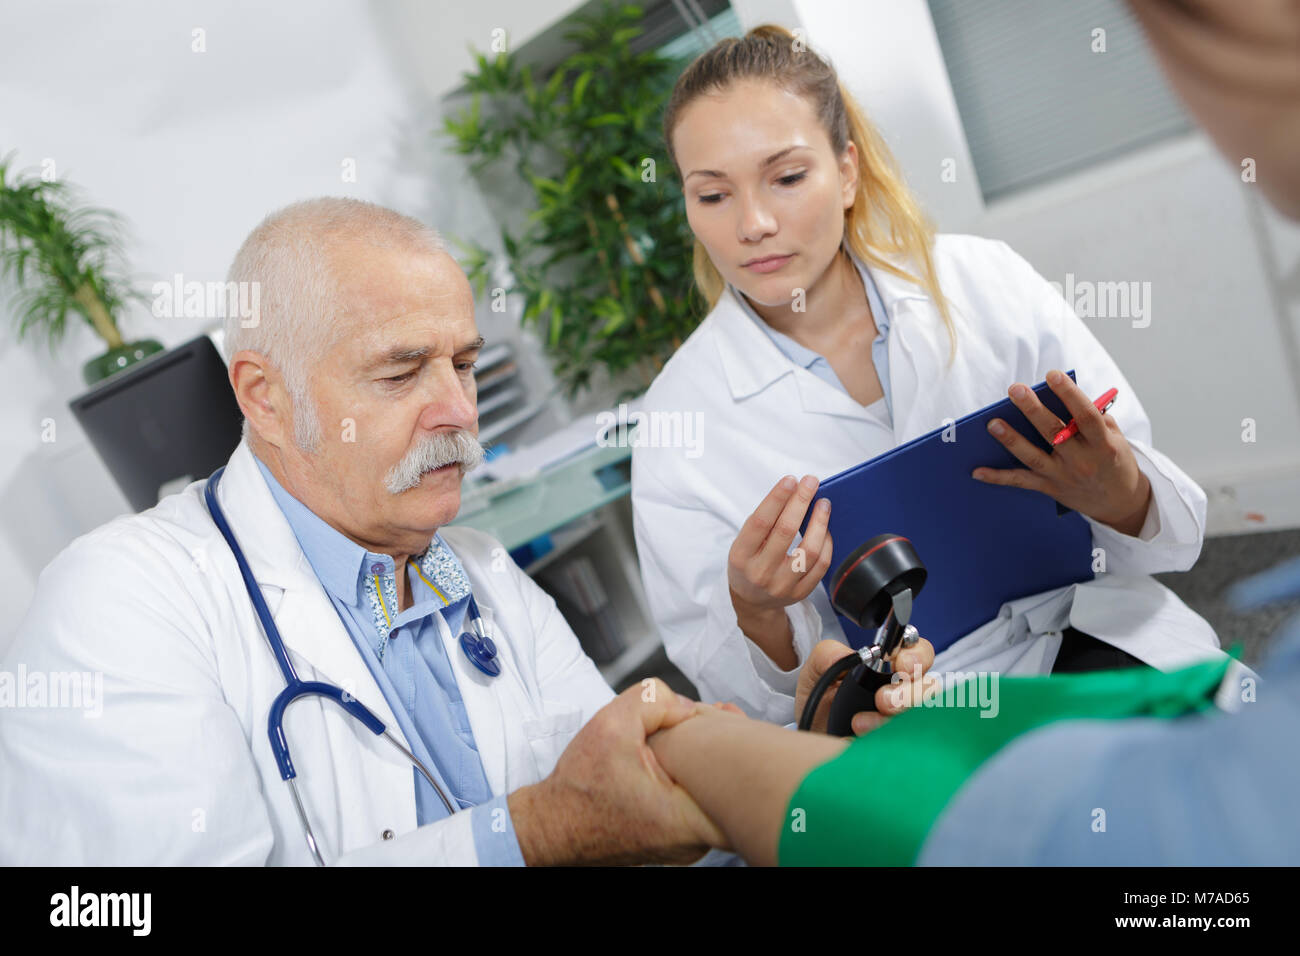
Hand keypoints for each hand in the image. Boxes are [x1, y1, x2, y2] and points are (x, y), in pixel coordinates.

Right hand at [509, 680, 726, 864]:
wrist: (552, 825)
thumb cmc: (580, 786)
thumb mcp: (612, 724)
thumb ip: (656, 700)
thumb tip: (690, 706)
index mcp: (685, 818)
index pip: (747, 795)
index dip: (746, 754)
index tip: (731, 729)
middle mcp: (692, 841)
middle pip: (738, 795)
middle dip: (732, 753)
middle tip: (723, 721)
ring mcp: (686, 846)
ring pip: (719, 801)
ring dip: (713, 766)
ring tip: (700, 736)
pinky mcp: (676, 841)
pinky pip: (701, 806)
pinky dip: (697, 780)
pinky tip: (685, 757)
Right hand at [727, 475, 832, 668]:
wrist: (752, 602)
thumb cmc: (749, 563)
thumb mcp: (743, 544)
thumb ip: (764, 522)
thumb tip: (793, 493)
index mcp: (741, 556)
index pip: (760, 522)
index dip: (777, 499)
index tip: (790, 480)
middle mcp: (761, 572)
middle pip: (786, 532)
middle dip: (801, 502)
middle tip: (811, 482)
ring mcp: (782, 585)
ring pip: (808, 550)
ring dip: (819, 522)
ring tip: (824, 503)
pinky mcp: (800, 593)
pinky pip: (820, 566)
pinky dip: (826, 543)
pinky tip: (825, 529)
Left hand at [795, 637, 937, 734]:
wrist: (807, 737)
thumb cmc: (819, 701)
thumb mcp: (815, 671)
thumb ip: (829, 654)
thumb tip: (848, 654)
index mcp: (889, 667)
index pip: (919, 653)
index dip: (918, 657)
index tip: (901, 665)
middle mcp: (903, 691)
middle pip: (929, 687)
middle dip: (908, 693)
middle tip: (881, 701)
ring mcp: (904, 720)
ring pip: (923, 717)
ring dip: (895, 720)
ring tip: (859, 724)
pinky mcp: (899, 746)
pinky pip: (909, 745)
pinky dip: (888, 743)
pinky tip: (861, 741)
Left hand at [972, 370, 1152, 536]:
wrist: (1120, 502)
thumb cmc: (1113, 459)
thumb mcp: (1115, 437)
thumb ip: (1093, 418)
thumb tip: (1061, 397)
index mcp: (1103, 444)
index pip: (1086, 416)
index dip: (1070, 395)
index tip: (1052, 375)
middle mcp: (1082, 461)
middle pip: (1054, 433)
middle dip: (1033, 410)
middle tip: (1015, 389)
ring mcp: (1063, 476)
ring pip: (1033, 457)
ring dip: (1012, 440)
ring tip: (993, 424)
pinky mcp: (1049, 488)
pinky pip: (1020, 481)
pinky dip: (997, 478)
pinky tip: (977, 471)